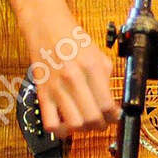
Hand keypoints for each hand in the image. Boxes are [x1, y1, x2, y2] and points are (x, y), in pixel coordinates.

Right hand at [25, 15, 117, 136]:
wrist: (46, 26)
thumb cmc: (73, 39)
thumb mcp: (98, 54)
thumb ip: (106, 79)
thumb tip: (113, 103)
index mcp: (92, 67)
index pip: (108, 105)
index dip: (114, 116)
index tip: (115, 116)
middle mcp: (74, 78)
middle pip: (92, 118)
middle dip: (101, 125)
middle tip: (102, 122)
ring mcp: (56, 87)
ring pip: (74, 125)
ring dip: (83, 129)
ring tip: (86, 122)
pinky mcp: (42, 93)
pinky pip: (50, 123)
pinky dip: (60, 131)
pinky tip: (66, 124)